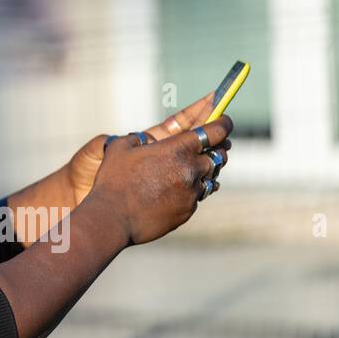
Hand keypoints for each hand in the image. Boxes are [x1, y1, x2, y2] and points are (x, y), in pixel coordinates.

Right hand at [62, 90, 218, 207]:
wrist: (113, 217)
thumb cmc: (113, 180)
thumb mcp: (121, 148)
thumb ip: (138, 138)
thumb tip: (145, 139)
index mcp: (177, 149)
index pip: (215, 131)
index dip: (223, 123)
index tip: (224, 120)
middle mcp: (191, 169)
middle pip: (218, 155)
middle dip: (216, 149)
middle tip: (207, 147)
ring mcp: (192, 192)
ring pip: (210, 177)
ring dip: (204, 171)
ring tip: (190, 169)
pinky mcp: (188, 210)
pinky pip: (197, 195)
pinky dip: (191, 190)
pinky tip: (175, 190)